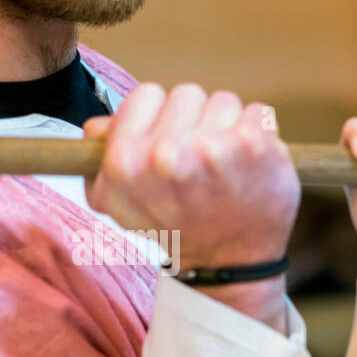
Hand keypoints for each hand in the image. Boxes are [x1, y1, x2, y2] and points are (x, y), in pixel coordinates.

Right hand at [83, 83, 298, 269]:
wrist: (230, 262)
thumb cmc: (178, 228)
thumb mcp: (122, 203)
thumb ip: (102, 159)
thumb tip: (95, 128)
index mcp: (128, 160)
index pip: (146, 94)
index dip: (159, 117)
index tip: (170, 143)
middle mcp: (169, 153)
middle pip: (187, 94)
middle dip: (195, 123)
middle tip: (202, 163)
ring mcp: (216, 148)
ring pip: (224, 101)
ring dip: (228, 127)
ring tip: (228, 165)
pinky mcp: (257, 147)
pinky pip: (259, 113)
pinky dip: (260, 133)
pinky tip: (252, 164)